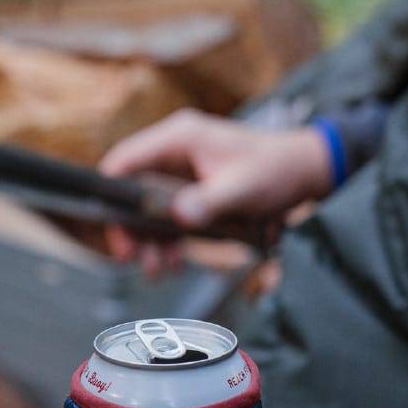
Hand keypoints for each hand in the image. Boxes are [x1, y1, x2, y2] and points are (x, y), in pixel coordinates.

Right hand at [99, 110, 333, 276]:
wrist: (302, 172)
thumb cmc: (276, 168)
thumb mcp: (244, 187)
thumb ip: (209, 201)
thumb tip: (178, 217)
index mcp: (179, 138)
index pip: (127, 158)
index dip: (109, 189)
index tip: (106, 222)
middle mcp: (173, 153)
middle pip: (131, 189)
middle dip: (129, 226)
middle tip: (130, 257)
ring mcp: (180, 174)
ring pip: (146, 210)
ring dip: (148, 240)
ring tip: (157, 269)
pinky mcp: (190, 194)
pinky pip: (167, 219)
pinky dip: (167, 241)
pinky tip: (174, 263)